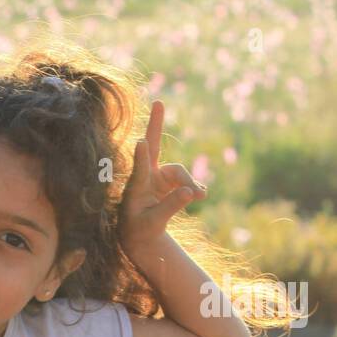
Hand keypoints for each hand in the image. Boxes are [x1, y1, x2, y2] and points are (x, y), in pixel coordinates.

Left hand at [117, 100, 206, 258]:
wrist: (140, 234)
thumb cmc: (140, 230)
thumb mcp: (154, 224)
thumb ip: (171, 207)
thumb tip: (192, 192)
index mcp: (135, 189)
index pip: (139, 171)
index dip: (141, 157)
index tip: (140, 142)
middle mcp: (145, 177)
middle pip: (154, 148)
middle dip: (156, 125)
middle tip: (158, 102)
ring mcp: (157, 176)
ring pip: (179, 173)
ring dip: (190, 183)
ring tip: (200, 197)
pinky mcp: (168, 181)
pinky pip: (186, 180)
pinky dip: (194, 187)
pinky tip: (200, 195)